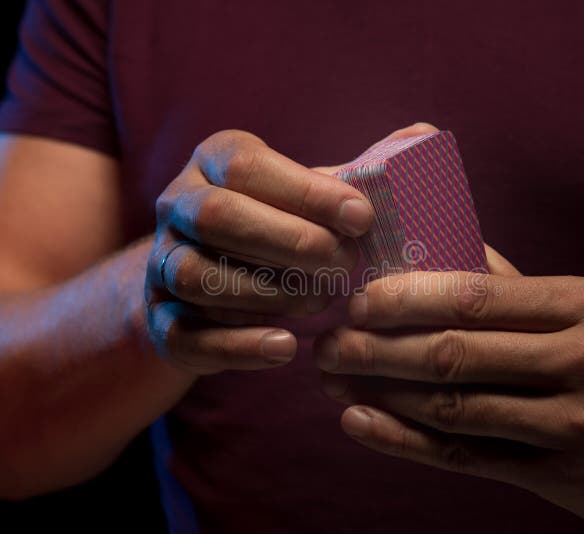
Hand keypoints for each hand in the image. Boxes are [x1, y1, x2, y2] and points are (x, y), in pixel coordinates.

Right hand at [144, 129, 373, 373]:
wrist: (208, 276)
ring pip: (196, 275)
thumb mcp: (307, 193)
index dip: (308, 192)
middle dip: (288, 241)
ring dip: (265, 292)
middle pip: (217, 216)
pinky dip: (237, 345)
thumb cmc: (275, 225)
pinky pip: (185, 335)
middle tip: (345, 264)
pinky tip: (285, 348)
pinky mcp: (160, 319)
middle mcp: (179, 206)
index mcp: (214, 163)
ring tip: (320, 303)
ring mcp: (162, 264)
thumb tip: (423, 136)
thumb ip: (355, 171)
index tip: (364, 218)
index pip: (249, 166)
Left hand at [315, 247, 583, 532]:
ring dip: (380, 392)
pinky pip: (467, 455)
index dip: (403, 299)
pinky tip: (360, 423)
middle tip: (327, 343)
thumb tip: (440, 247)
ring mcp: (575, 424)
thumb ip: (516, 287)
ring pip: (454, 406)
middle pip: (455, 352)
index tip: (355, 300)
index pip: (475, 296)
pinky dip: (405, 441)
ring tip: (331, 379)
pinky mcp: (562, 474)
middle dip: (376, 347)